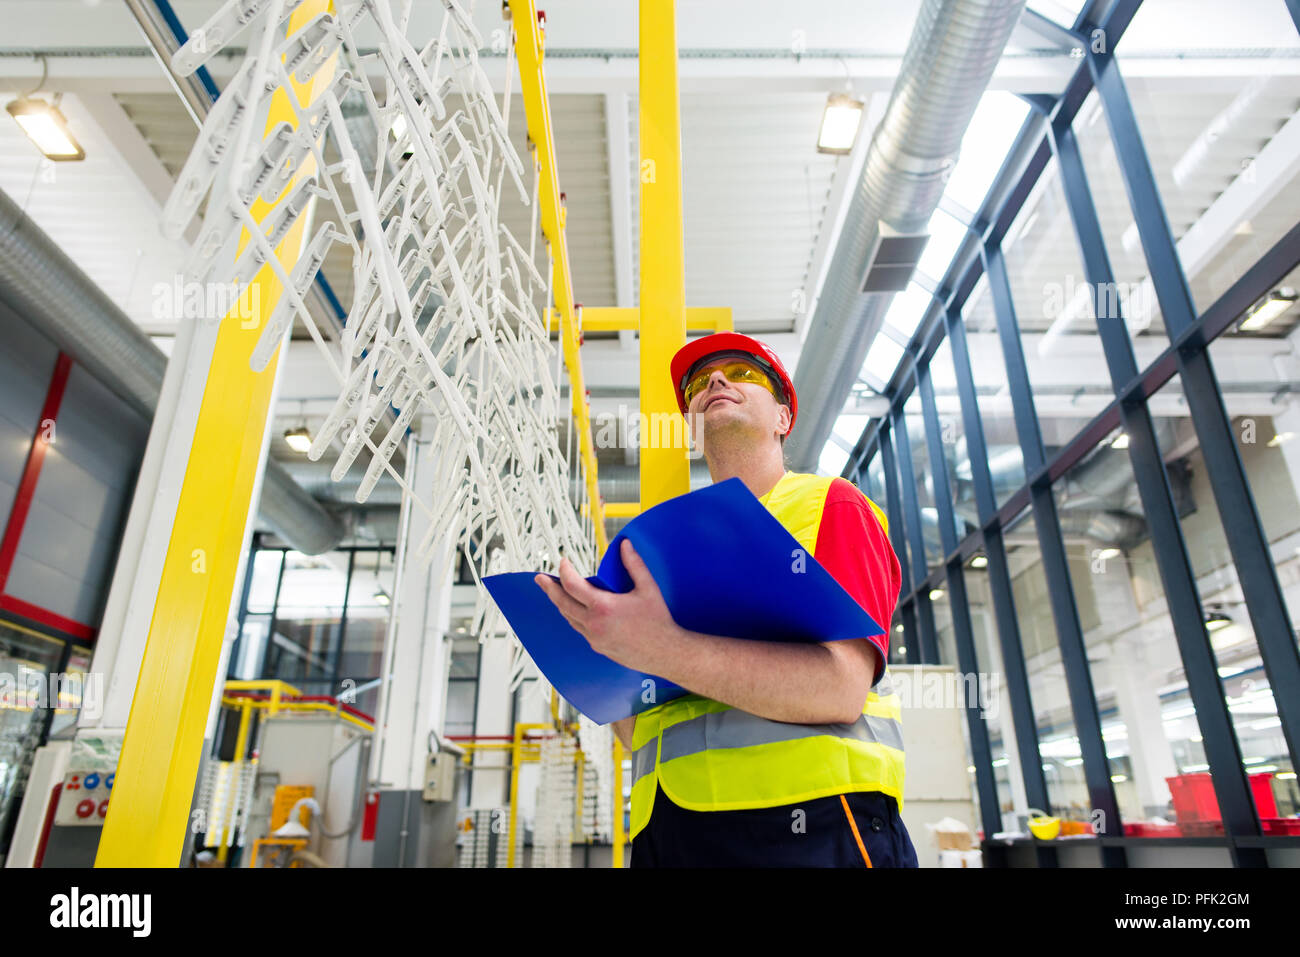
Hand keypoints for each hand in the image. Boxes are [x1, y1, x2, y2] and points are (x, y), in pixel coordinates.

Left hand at [534, 539, 680, 673]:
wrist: (664, 653)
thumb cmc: (658, 621)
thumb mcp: (648, 588)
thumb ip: (634, 564)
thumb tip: (625, 545)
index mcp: (603, 607)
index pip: (572, 585)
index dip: (564, 570)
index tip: (563, 561)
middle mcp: (594, 624)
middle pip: (562, 603)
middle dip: (549, 588)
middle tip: (539, 578)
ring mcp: (594, 638)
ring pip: (569, 617)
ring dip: (560, 603)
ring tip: (555, 592)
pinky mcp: (598, 647)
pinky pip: (579, 628)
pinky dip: (573, 616)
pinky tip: (575, 610)